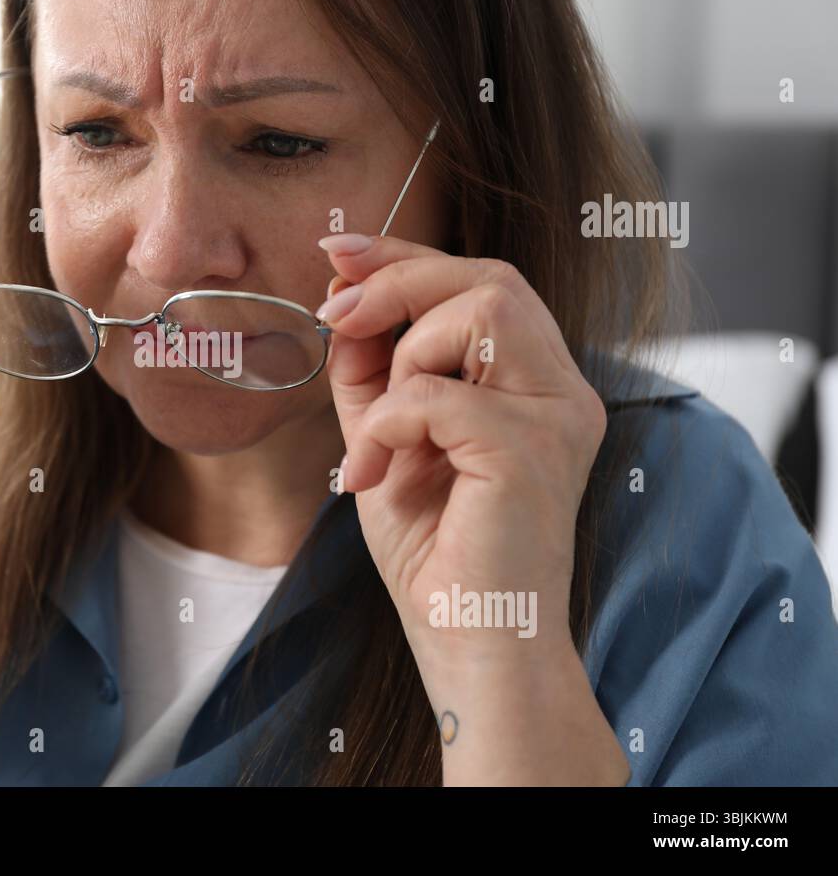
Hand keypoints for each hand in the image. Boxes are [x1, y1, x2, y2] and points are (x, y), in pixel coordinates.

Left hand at [317, 232, 606, 656]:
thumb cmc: (435, 552)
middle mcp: (564, 390)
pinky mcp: (533, 449)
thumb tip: (343, 296)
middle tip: (334, 313)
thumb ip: (373, 371)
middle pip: (491, 277)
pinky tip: (368, 476)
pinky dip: (384, 425)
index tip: (339, 251)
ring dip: (403, 354)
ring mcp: (558, 416)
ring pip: (481, 310)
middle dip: (398, 279)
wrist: (468, 645)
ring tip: (378, 430)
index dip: (407, 254)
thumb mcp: (387, 439)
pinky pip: (437, 394)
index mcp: (536, 383)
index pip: (484, 283)